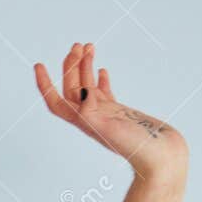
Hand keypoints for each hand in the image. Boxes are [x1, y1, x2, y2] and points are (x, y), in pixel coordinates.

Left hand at [34, 43, 186, 174]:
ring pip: (89, 87)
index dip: (45, 84)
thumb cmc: (137, 148)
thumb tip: (83, 92)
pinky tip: (103, 70)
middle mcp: (92, 118)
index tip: (39, 65)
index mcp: (84, 122)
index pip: (56, 102)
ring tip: (88, 46)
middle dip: (70, 66)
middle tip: (76, 45)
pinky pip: (105, 94)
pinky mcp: (120, 114)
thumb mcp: (110, 130)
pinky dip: (101, 80)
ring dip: (85, 67)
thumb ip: (92, 113)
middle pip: (72, 89)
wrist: (162, 157)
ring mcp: (106, 115)